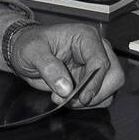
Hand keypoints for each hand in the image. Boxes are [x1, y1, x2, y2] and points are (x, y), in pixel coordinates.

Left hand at [7, 22, 123, 106]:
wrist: (24, 52)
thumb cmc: (29, 44)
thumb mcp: (32, 52)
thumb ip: (49, 68)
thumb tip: (66, 87)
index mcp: (86, 36)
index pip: (101, 61)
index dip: (95, 82)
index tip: (82, 97)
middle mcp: (96, 49)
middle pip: (114, 77)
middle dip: (94, 94)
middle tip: (69, 100)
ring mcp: (95, 65)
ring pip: (109, 90)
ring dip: (89, 100)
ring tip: (62, 98)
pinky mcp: (91, 79)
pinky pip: (100, 96)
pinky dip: (86, 103)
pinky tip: (67, 98)